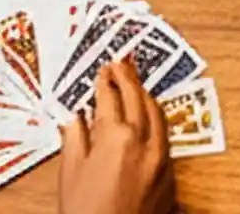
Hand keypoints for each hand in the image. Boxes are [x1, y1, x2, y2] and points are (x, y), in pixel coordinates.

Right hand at [60, 60, 175, 213]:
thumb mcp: (70, 173)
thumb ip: (74, 138)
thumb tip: (75, 118)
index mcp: (116, 138)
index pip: (110, 98)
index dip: (104, 81)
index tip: (102, 71)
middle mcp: (144, 143)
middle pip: (138, 98)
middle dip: (128, 78)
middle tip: (121, 64)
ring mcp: (160, 159)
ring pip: (158, 114)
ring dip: (146, 95)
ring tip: (137, 84)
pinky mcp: (169, 175)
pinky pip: (165, 137)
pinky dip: (155, 121)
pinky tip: (148, 119)